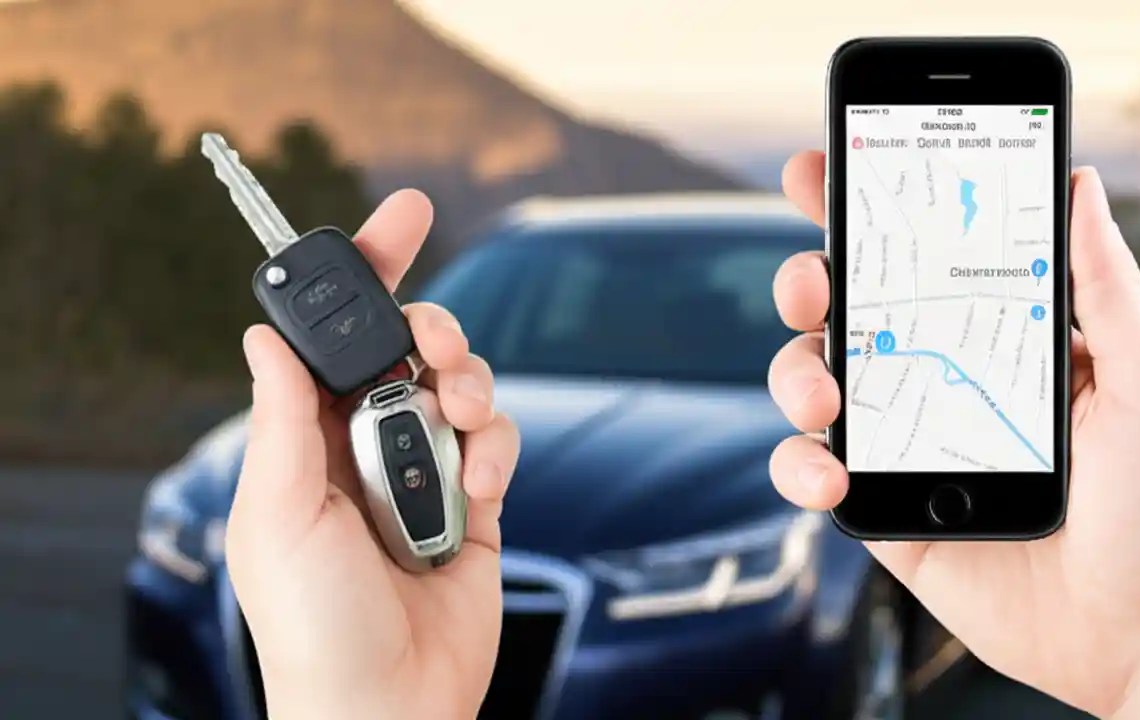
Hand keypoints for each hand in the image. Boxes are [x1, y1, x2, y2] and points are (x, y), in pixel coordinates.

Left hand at [225, 190, 519, 719]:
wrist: (389, 703)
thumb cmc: (314, 626)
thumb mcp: (279, 513)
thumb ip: (282, 418)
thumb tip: (261, 335)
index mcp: (306, 436)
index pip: (335, 336)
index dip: (365, 273)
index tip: (402, 216)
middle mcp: (365, 443)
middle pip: (412, 345)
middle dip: (435, 329)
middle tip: (437, 348)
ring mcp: (423, 469)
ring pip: (463, 384)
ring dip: (470, 390)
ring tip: (457, 428)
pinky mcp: (475, 498)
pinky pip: (498, 441)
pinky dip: (496, 452)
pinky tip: (478, 490)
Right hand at [768, 153, 1139, 716]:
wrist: (1138, 633)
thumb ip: (1106, 287)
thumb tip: (1079, 183)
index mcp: (993, 340)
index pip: (917, 260)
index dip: (861, 212)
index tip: (818, 171)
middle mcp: (936, 382)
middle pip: (844, 312)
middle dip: (807, 283)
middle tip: (813, 287)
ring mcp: (901, 446)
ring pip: (809, 384)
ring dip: (793, 376)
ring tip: (826, 400)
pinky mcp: (878, 511)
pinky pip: (809, 473)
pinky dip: (798, 468)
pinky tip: (831, 478)